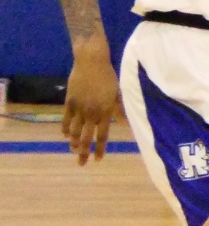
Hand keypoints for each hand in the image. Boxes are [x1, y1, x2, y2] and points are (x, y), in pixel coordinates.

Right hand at [62, 44, 121, 164]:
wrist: (91, 62)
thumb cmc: (109, 76)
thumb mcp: (118, 93)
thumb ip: (120, 110)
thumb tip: (125, 125)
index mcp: (105, 111)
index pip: (102, 135)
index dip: (99, 149)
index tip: (98, 160)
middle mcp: (91, 112)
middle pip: (86, 137)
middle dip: (84, 152)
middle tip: (82, 163)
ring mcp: (78, 108)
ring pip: (74, 130)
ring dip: (74, 142)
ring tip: (73, 150)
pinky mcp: (69, 101)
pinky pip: (66, 119)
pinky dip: (65, 128)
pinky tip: (65, 135)